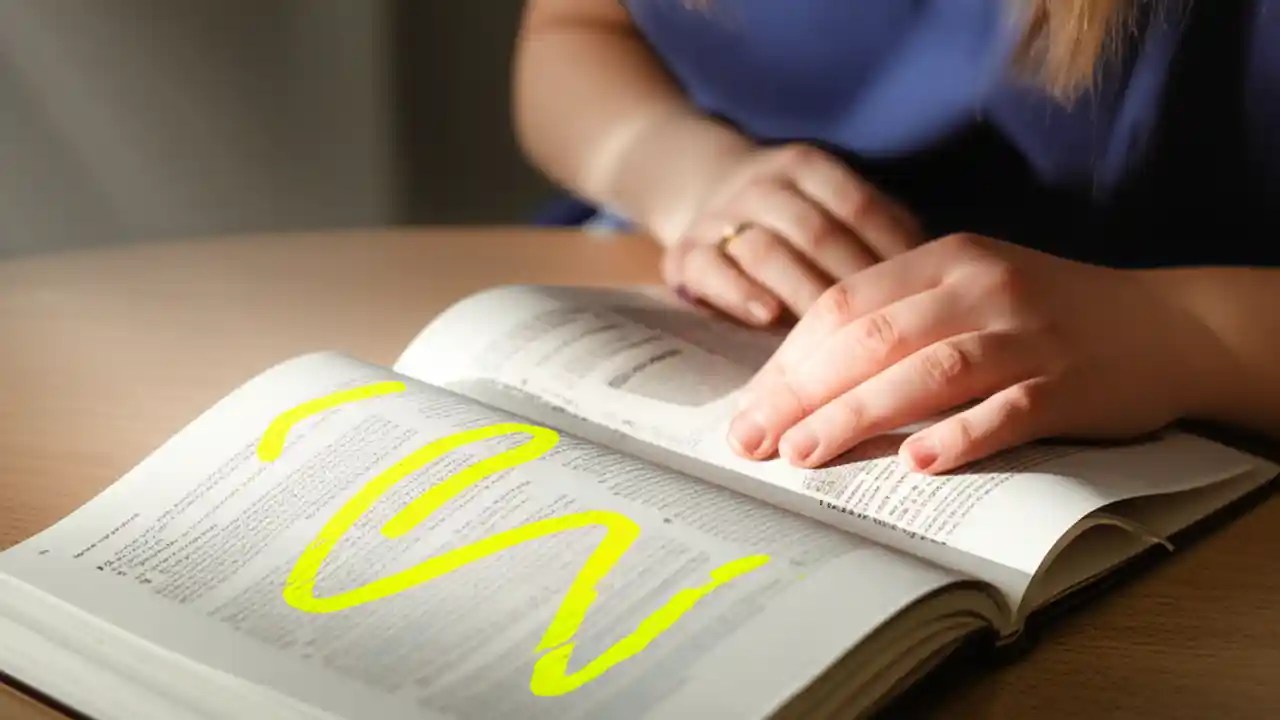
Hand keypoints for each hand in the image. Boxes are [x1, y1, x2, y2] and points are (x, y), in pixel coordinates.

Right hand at [660, 143, 924, 325]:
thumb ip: (878, 233)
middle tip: (893, 335)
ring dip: (802, 292)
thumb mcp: (828, 204)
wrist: (691, 186)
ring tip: (836, 339)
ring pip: (765, 250)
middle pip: (816, 232)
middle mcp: (762, 184)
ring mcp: (719, 217)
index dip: (894, 252)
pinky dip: (740, 293)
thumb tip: (946, 281)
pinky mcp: (682, 252)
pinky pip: (712, 270)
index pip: (859, 207)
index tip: (929, 298)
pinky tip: (767, 318)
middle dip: (855, 284)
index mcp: (807, 167)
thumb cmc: (788, 219)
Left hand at [726, 233, 1227, 473]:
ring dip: (858, 415)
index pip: (844, 306)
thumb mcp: (970, 291)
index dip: (789, 360)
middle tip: (754, 440)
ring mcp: (1027, 336)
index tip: (749, 407)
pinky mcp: (1069, 384)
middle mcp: (981, 289)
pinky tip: (918, 462)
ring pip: (928, 372)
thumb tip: (806, 377)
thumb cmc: (1047, 315)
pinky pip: (1008, 409)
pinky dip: (961, 434)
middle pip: (871, 339)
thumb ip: (899, 318)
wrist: (1166, 326)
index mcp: (945, 259)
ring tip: (806, 454)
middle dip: (802, 393)